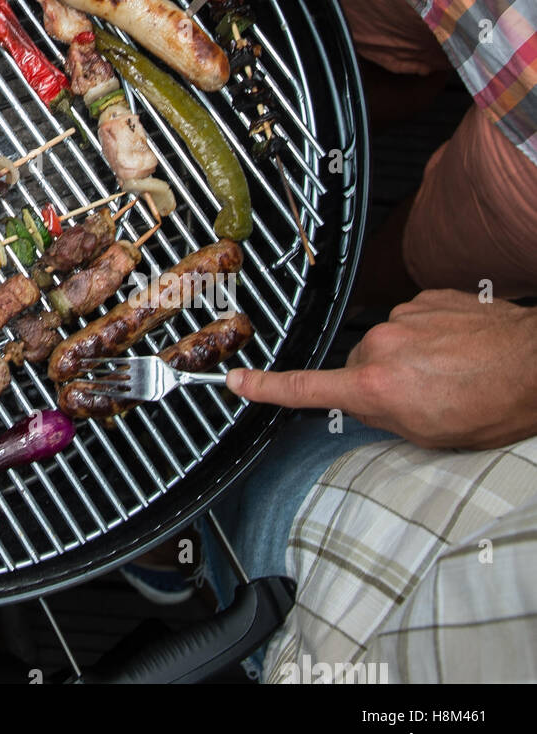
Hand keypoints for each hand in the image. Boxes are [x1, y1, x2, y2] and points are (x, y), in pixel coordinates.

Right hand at [227, 289, 536, 448]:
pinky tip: (460, 352)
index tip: (237, 382)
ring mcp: (404, 317)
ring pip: (389, 343)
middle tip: (424, 400)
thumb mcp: (433, 435)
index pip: (305, 388)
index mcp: (376, 386)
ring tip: (453, 375)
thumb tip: (370, 405)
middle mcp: (382, 346)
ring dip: (410, 359)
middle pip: (357, 366)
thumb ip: (386, 419)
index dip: (266, 388)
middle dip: (380, 383)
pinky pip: (414, 321)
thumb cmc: (496, 405)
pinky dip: (431, 337)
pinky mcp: (426, 298)